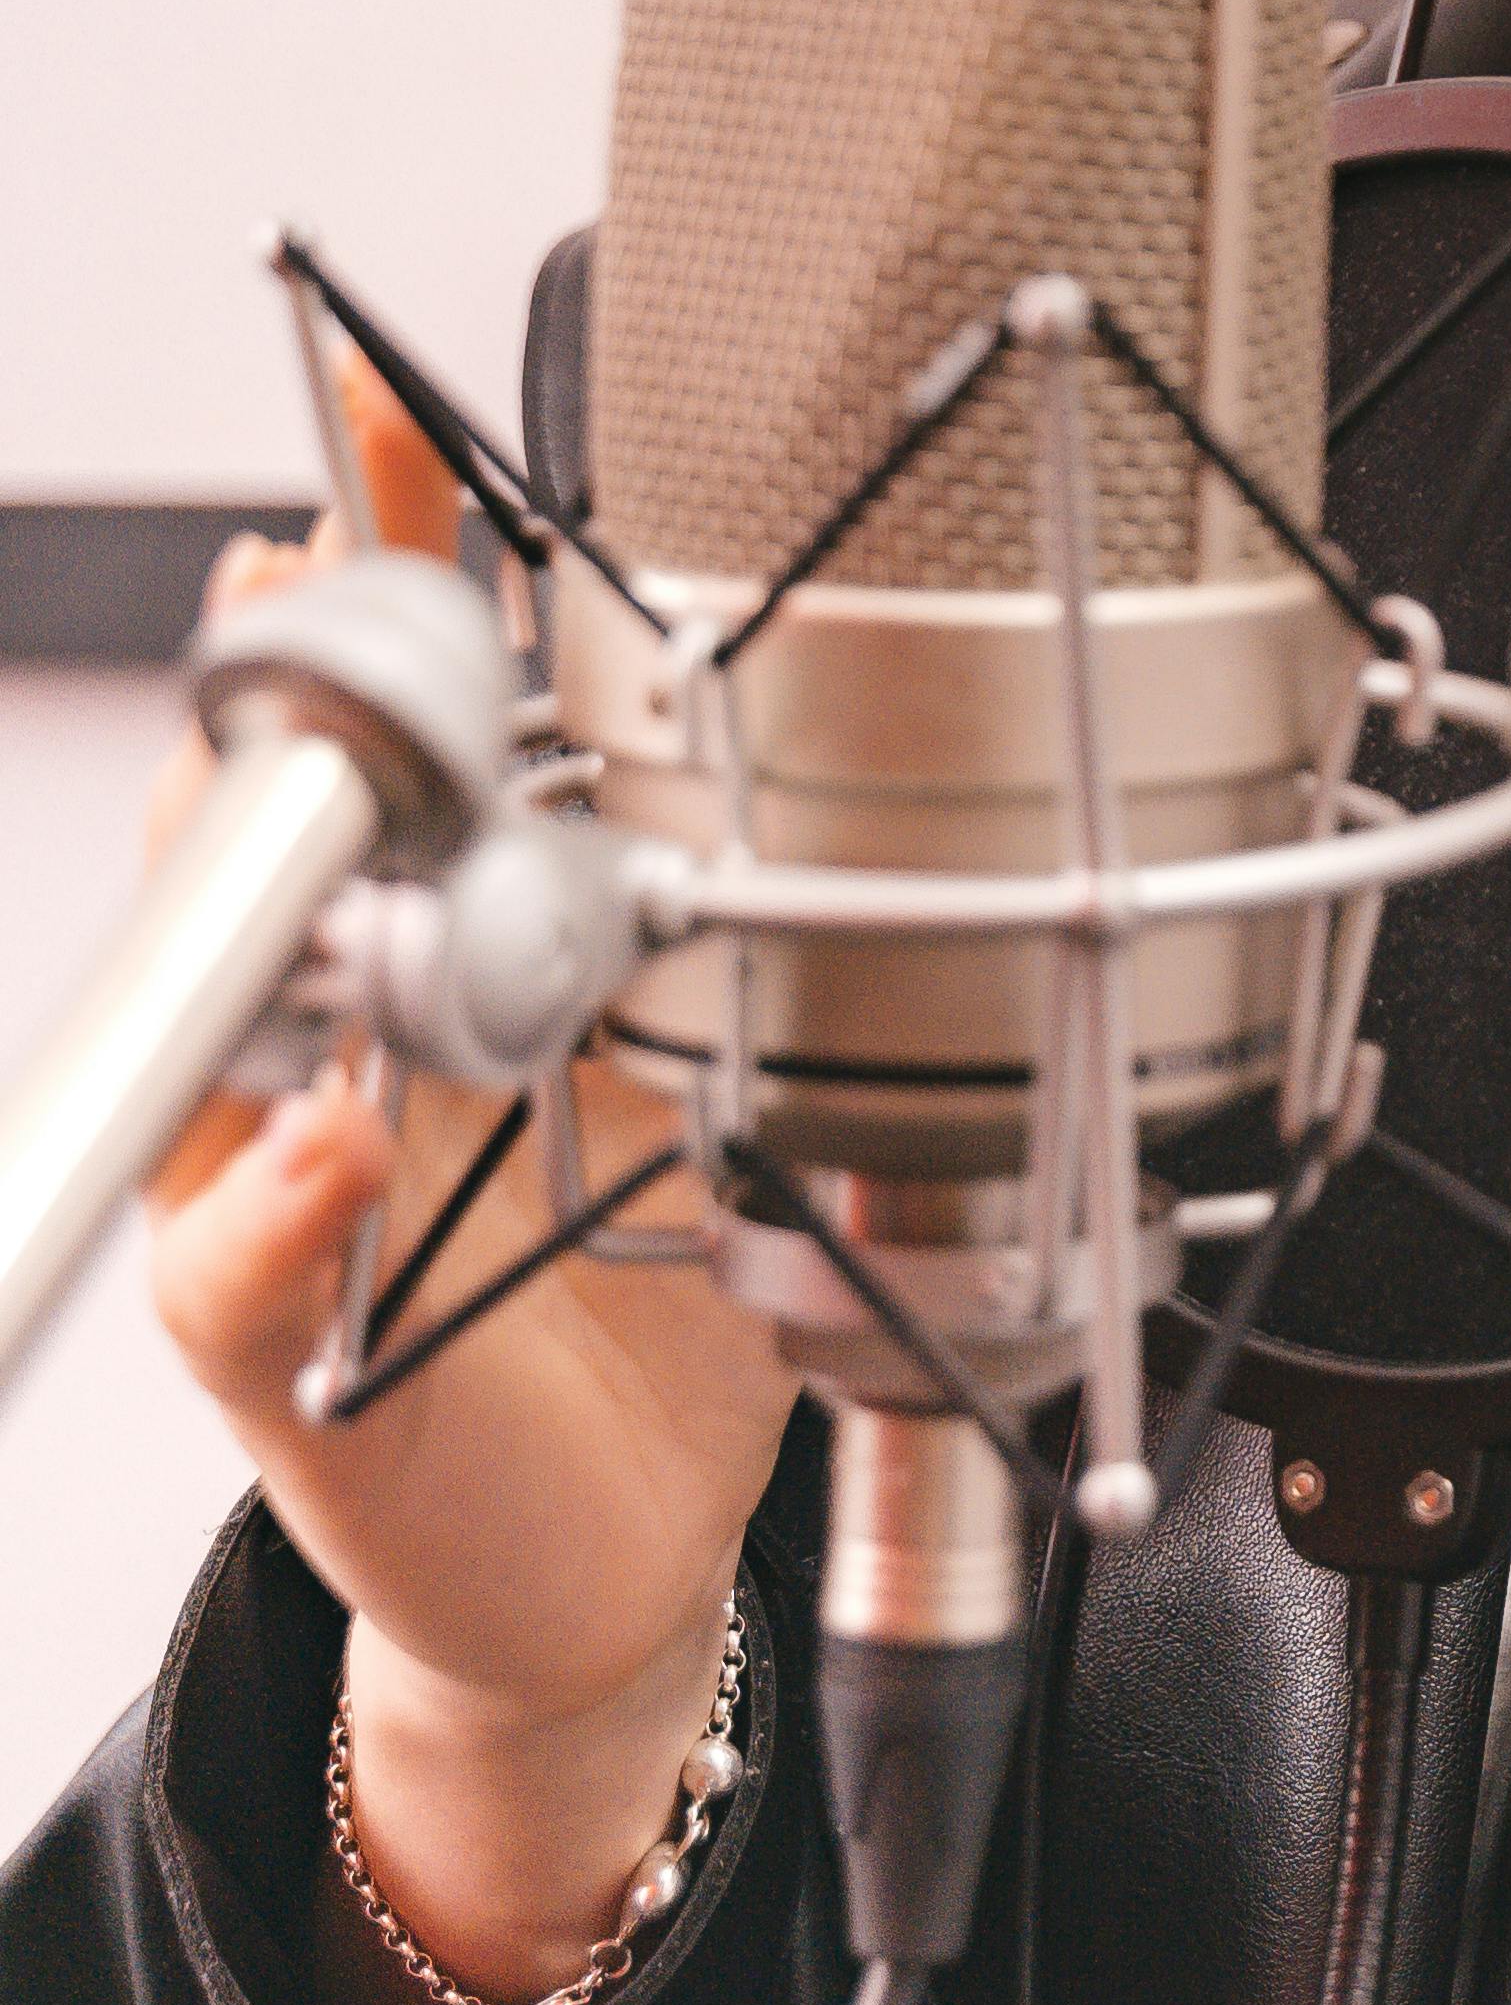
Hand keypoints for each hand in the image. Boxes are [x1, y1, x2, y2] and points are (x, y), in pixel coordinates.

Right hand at [142, 373, 795, 2004]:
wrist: (601, 1563)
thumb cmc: (641, 1310)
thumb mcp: (713, 1095)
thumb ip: (722, 938)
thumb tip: (807, 750)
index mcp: (454, 960)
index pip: (396, 732)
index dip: (375, 583)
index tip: (379, 442)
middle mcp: (341, 1047)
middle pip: (262, 827)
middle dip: (278, 698)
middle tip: (298, 580)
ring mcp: (280, 1185)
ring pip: (208, 1006)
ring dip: (244, 896)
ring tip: (289, 808)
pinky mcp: (277, 1347)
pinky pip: (231, 1257)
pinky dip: (266, 1199)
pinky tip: (316, 1141)